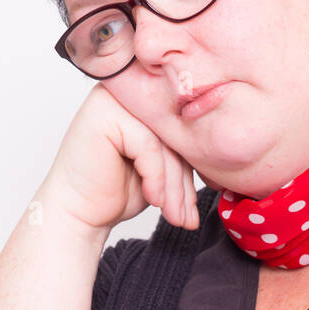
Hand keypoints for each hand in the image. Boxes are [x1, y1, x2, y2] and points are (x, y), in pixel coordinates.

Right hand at [45, 81, 199, 233]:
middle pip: (174, 135)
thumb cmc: (114, 191)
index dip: (191, 167)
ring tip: (174, 215)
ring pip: (165, 142)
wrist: (77, 214)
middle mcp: (127, 92)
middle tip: (186, 217)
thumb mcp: (159, 167)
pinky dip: (157, 178)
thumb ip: (181, 148)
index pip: (181, 128)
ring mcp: (113, 99)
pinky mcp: (105, 114)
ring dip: (174, 186)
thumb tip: (231, 146)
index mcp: (141, 99)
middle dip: (183, 182)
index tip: (193, 205)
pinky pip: (150, 147)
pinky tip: (152, 199)